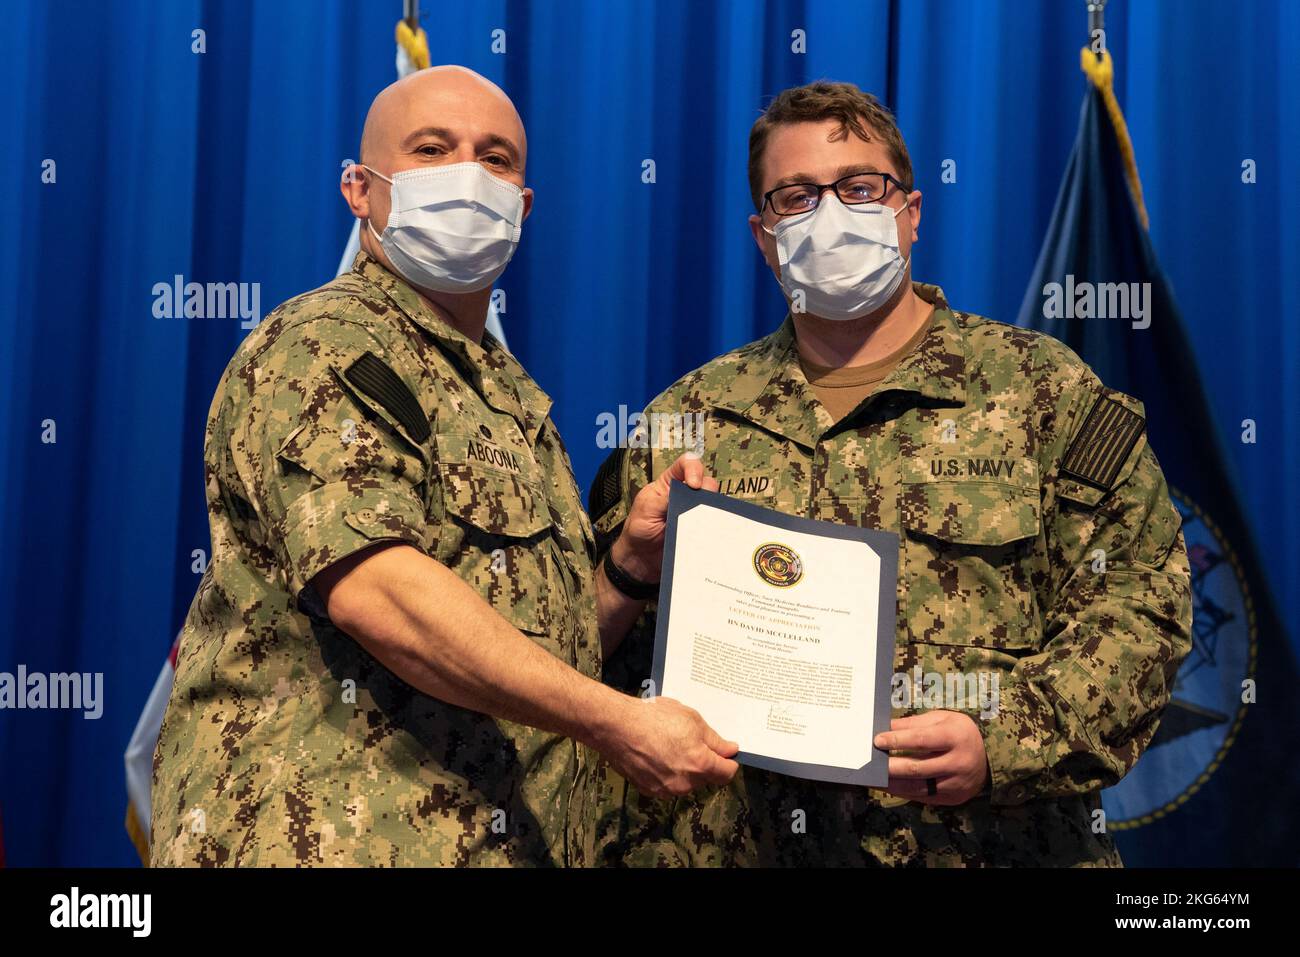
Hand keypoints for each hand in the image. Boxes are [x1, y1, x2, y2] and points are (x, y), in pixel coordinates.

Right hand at [600, 694, 739, 798]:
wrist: (617, 726)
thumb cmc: (653, 717)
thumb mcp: (691, 719)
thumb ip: (714, 739)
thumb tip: (730, 750)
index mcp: (700, 764)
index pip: (727, 773)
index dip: (728, 761)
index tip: (725, 753)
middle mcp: (685, 782)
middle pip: (706, 777)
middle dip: (704, 762)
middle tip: (690, 741)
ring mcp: (667, 789)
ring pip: (686, 782)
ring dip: (685, 769)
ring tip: (669, 745)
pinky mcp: (650, 790)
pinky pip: (668, 784)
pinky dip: (667, 773)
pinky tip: (656, 754)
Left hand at [612, 451, 718, 582]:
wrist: (639, 562)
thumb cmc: (637, 533)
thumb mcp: (646, 510)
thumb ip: (665, 499)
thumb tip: (687, 492)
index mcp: (668, 485)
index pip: (685, 464)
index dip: (694, 468)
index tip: (694, 484)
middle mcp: (683, 496)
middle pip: (706, 482)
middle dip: (706, 490)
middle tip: (700, 505)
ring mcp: (693, 514)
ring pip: (712, 503)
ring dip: (710, 509)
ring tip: (702, 521)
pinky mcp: (699, 530)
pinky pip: (712, 524)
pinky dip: (713, 526)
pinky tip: (708, 532)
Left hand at [874, 711, 989, 805]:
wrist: (988, 759)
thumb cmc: (959, 733)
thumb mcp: (942, 719)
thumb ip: (914, 724)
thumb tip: (885, 726)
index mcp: (956, 737)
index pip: (922, 740)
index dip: (898, 741)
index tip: (877, 740)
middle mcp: (958, 762)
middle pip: (918, 767)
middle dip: (891, 767)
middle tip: (871, 764)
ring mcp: (956, 784)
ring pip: (918, 786)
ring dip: (893, 784)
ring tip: (873, 778)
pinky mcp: (952, 798)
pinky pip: (923, 797)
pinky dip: (904, 792)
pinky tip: (889, 787)